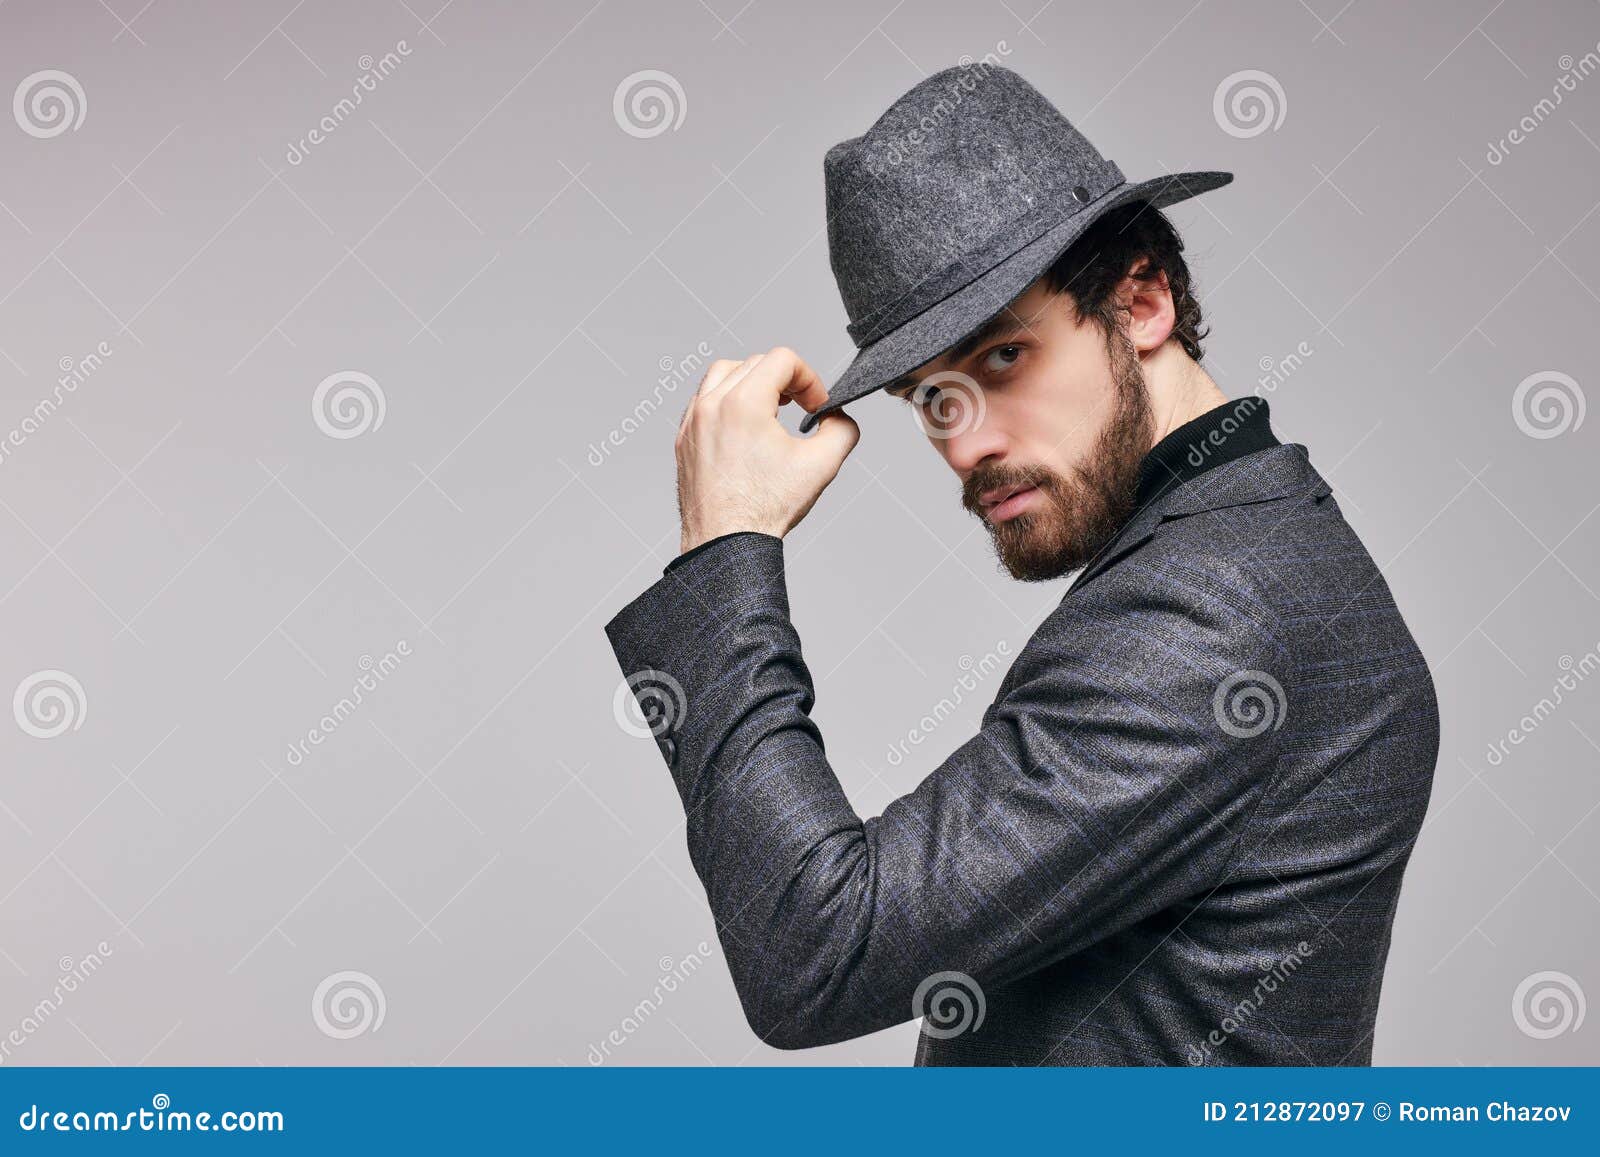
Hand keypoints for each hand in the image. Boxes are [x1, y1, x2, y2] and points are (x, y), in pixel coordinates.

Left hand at [675, 347, 859, 552]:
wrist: (724, 543)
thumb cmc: (764, 509)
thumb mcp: (821, 465)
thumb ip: (842, 429)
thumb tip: (839, 418)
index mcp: (744, 403)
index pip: (782, 359)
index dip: (810, 379)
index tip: (817, 406)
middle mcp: (712, 404)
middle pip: (754, 363)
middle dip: (784, 381)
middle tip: (800, 408)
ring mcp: (692, 421)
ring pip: (722, 375)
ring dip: (751, 383)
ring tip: (770, 408)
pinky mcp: (683, 439)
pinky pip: (703, 402)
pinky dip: (727, 403)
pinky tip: (744, 429)